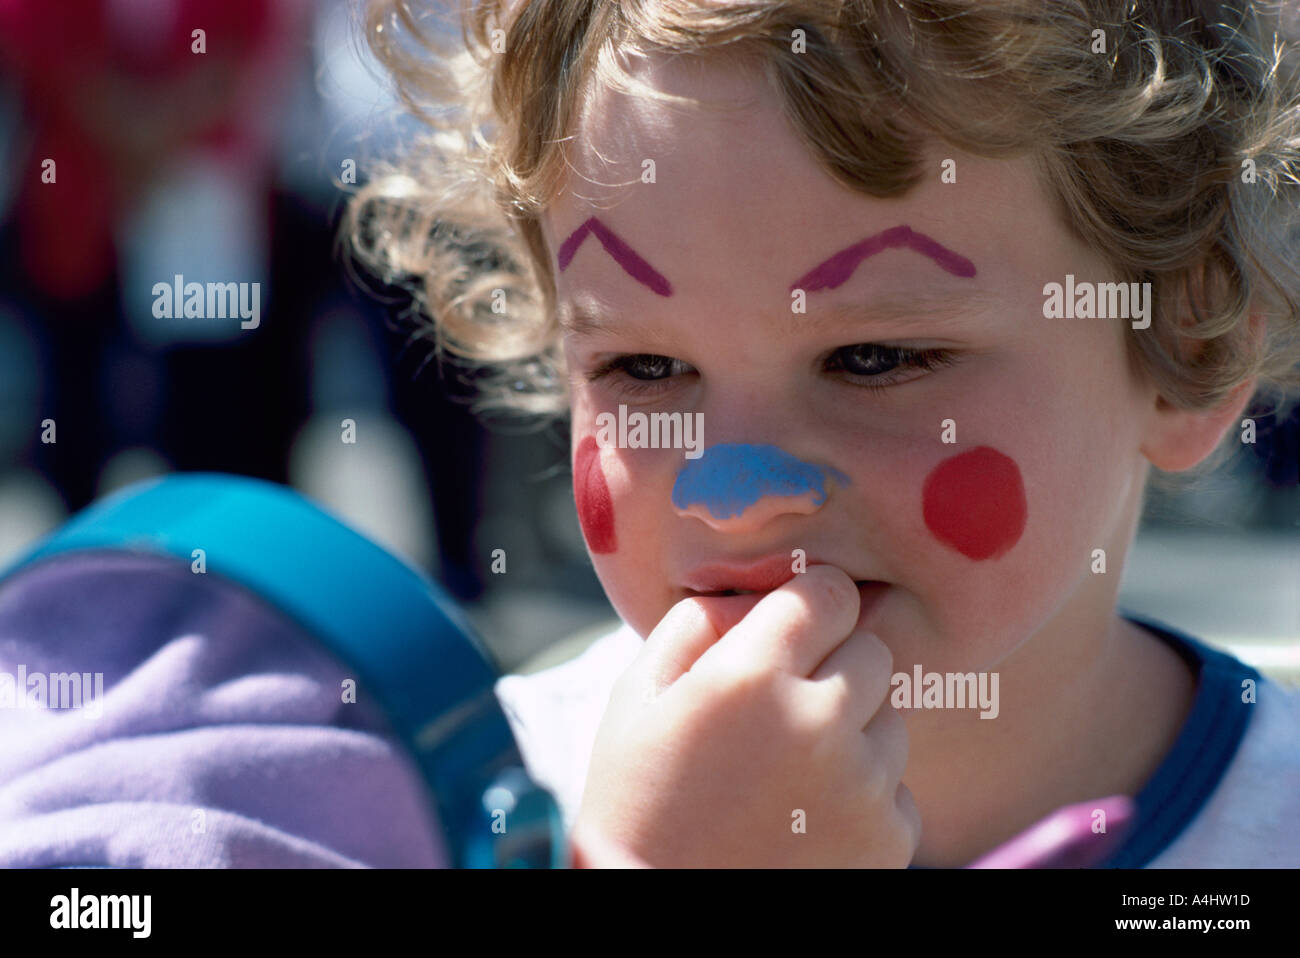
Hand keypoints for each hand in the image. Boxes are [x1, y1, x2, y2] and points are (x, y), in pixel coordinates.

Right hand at [574, 565, 919, 866]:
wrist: (655, 913)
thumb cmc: (639, 799)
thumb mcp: (638, 695)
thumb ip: (697, 622)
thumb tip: (756, 595)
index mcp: (751, 674)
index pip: (831, 592)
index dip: (812, 602)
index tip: (794, 625)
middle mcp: (819, 721)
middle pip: (871, 650)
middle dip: (833, 664)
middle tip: (784, 704)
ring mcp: (862, 784)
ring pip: (890, 716)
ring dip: (852, 728)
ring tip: (789, 769)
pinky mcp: (889, 838)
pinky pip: (897, 783)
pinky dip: (864, 792)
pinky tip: (806, 815)